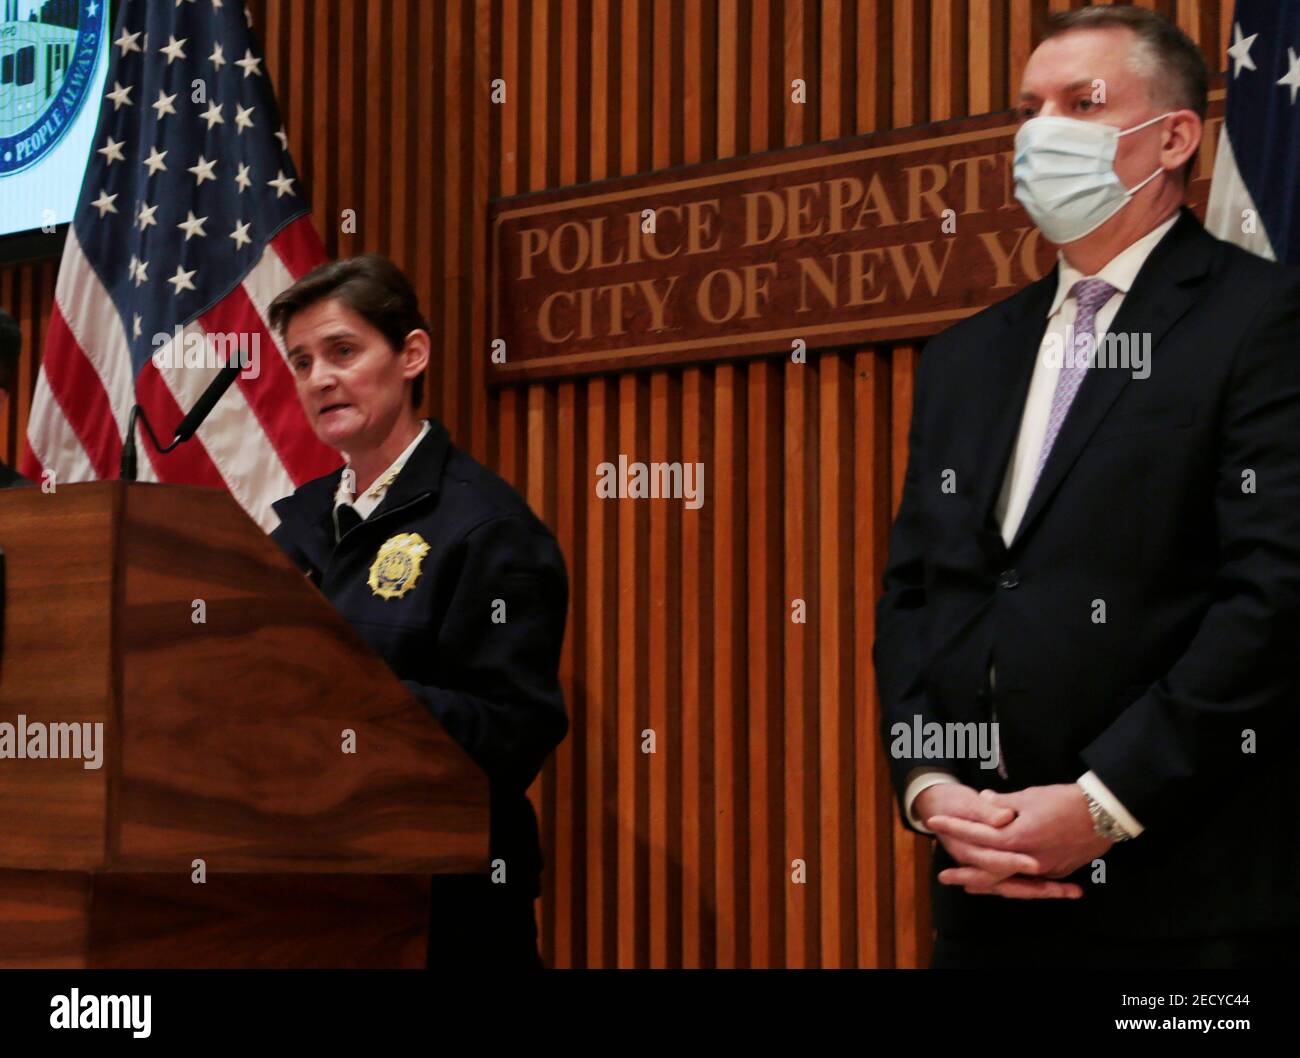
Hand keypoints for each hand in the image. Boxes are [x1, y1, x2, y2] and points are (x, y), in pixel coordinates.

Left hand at [928, 784, 1113, 898]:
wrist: (1102, 815)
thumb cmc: (1064, 800)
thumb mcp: (1029, 797)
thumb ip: (1002, 804)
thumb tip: (984, 800)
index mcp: (1016, 836)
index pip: (978, 834)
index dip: (954, 827)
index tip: (934, 822)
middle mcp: (1027, 858)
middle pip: (988, 870)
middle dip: (964, 873)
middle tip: (943, 877)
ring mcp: (1042, 868)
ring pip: (1008, 882)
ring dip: (986, 884)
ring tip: (967, 886)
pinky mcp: (1055, 871)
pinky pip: (1027, 883)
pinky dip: (1011, 884)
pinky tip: (1001, 884)